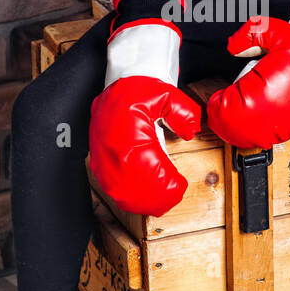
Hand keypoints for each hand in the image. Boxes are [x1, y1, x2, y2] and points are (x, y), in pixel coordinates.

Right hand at [89, 75, 200, 215]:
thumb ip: (184, 112)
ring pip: (122, 194)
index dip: (164, 182)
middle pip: (133, 188)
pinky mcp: (99, 165)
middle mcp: (109, 149)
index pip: (145, 166)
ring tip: (166, 199)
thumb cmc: (139, 91)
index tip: (180, 184)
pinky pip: (113, 191)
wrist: (116, 88)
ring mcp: (102, 160)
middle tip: (176, 194)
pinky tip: (148, 199)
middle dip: (158, 196)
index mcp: (123, 131)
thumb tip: (190, 132)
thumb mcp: (166, 95)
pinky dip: (132, 199)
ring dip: (146, 201)